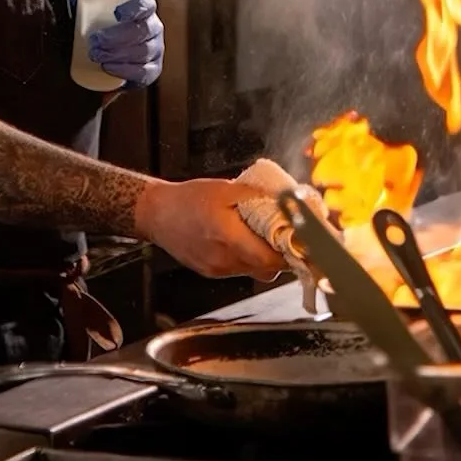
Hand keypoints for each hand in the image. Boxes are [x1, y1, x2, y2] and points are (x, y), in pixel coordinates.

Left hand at [88, 0, 163, 88]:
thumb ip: (85, 1)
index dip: (135, 8)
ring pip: (142, 52)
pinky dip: (124, 70)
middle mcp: (154, 29)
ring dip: (117, 54)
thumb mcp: (94, 11)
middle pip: (143, 30)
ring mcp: (155, 50)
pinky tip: (107, 67)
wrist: (109, 56)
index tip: (116, 12)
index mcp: (144, 10)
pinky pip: (142, 72)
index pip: (146, 5)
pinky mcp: (152, 70)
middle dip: (118, 36)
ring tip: (96, 55)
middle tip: (95, 40)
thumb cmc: (102, 27)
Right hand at [134, 177, 282, 281]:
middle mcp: (224, 259)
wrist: (157, 214)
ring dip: (265, 258)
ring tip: (267, 237)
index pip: (270, 259)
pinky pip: (240, 269)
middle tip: (290, 239)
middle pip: (266, 269)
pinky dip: (249, 258)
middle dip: (281, 256)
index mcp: (228, 236)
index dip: (290, 254)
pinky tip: (246, 242)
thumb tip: (286, 199)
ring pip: (254, 271)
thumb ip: (257, 196)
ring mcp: (217, 269)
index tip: (303, 244)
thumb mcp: (226, 189)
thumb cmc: (188, 199)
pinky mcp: (211, 272)